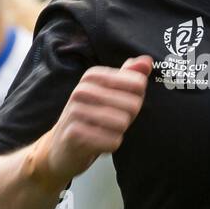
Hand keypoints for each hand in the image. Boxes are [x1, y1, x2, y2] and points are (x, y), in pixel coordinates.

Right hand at [33, 56, 151, 186]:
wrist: (61, 147)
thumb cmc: (91, 118)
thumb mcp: (110, 93)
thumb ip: (129, 76)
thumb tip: (147, 61)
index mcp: (92, 76)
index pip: (137, 83)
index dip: (136, 98)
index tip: (120, 104)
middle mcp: (82, 90)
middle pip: (133, 104)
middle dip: (128, 118)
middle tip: (110, 122)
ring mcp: (76, 111)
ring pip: (122, 123)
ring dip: (118, 132)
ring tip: (103, 131)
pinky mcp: (74, 134)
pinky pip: (112, 141)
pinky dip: (110, 145)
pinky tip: (97, 143)